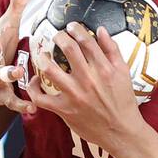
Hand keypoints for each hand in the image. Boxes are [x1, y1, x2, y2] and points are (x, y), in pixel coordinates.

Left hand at [26, 22, 142, 153]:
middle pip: (68, 49)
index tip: (70, 26)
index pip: (86, 41)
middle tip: (55, 36)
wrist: (121, 131)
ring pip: (50, 70)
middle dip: (58, 37)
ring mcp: (74, 95)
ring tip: (41, 53)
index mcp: (103, 68)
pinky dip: (33, 88)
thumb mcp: (124, 72)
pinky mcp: (64, 110)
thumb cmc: (123, 102)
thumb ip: (112, 49)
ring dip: (42, 58)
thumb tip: (101, 30)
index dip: (75, 29)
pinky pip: (41, 98)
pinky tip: (34, 80)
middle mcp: (87, 79)